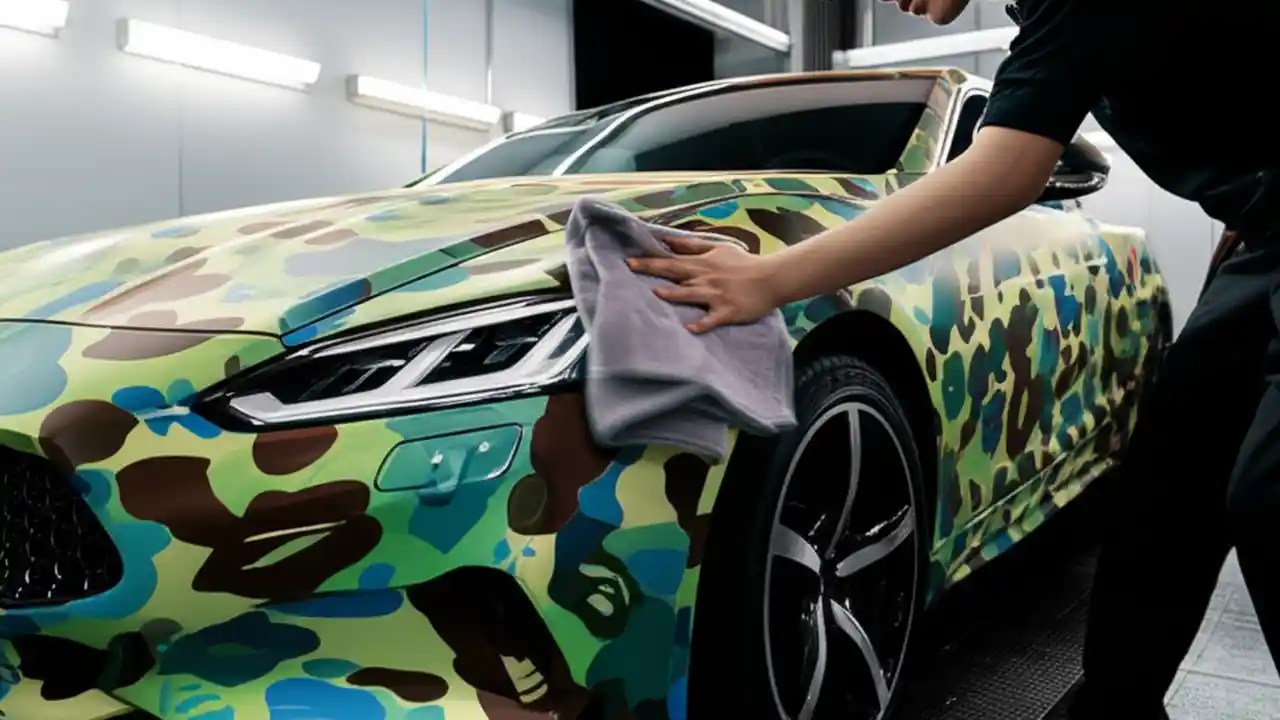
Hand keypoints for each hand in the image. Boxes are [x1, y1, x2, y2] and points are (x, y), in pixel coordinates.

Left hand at [627, 235, 783, 333]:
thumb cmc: (744, 263)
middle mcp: (705, 278)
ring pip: (691, 293)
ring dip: (674, 293)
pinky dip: (702, 323)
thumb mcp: (718, 248)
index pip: (671, 261)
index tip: (629, 260)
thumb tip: (668, 241)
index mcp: (702, 264)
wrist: (771, 278)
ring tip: (657, 293)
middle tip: (631, 268)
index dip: (650, 260)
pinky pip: (712, 319)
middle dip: (653, 270)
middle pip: (675, 273)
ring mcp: (716, 295)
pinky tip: (690, 328)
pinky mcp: (727, 311)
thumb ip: (692, 246)